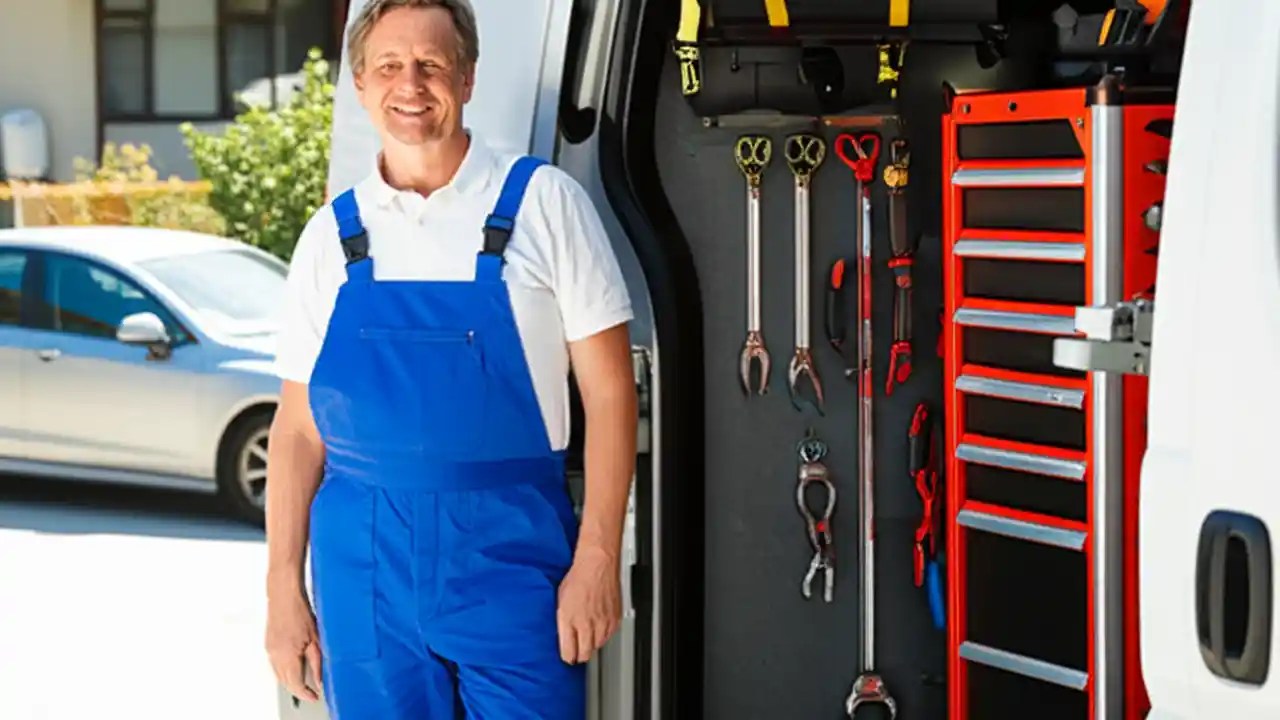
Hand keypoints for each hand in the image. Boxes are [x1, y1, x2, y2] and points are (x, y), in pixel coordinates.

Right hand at [265, 585, 323, 701]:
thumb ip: (317, 662)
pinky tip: (292, 669)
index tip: (314, 696)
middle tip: (311, 692)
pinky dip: (283, 672)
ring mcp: (270, 650)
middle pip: (285, 682)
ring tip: (304, 684)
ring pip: (278, 675)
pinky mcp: (268, 644)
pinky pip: (274, 665)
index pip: (295, 684)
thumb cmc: (300, 611)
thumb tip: (320, 679)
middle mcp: (275, 656)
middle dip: (298, 690)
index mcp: (287, 655)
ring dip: (290, 682)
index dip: (305, 693)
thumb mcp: (315, 639)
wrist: (284, 596)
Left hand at [556, 546, 621, 663]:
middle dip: (580, 654)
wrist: (597, 565)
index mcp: (569, 621)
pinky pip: (609, 635)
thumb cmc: (578, 578)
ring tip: (588, 635)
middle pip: (585, 654)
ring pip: (598, 646)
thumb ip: (563, 622)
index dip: (568, 656)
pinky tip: (599, 627)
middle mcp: (586, 625)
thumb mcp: (560, 601)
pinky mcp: (614, 618)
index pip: (569, 653)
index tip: (567, 657)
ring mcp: (602, 623)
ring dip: (592, 644)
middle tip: (577, 651)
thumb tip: (563, 636)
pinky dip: (604, 634)